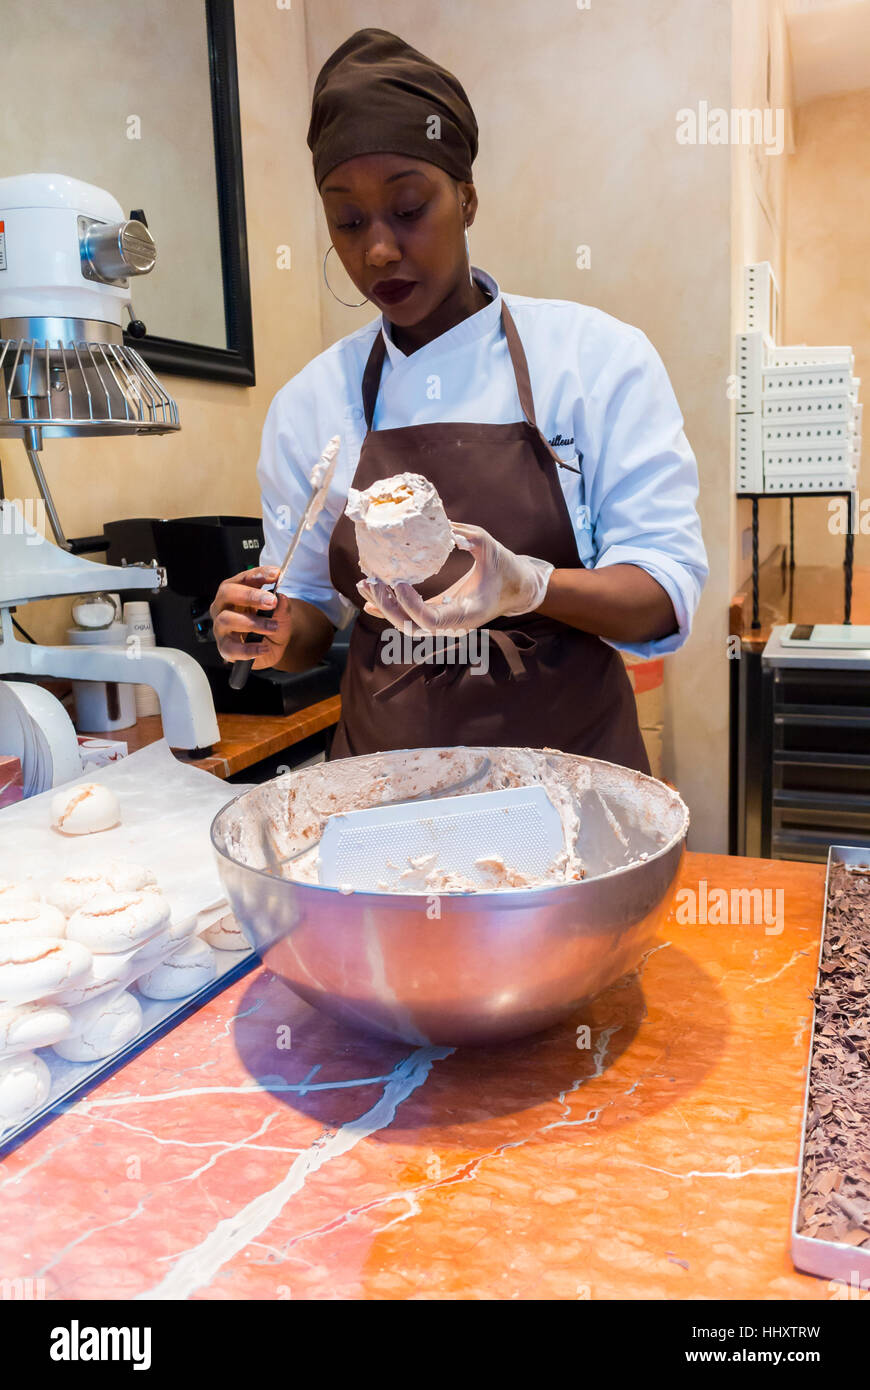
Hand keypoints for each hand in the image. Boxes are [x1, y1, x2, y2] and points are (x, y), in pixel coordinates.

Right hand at [209, 566, 292, 667]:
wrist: (273, 645)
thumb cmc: (271, 622)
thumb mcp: (281, 612)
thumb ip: (281, 605)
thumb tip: (280, 598)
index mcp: (235, 592)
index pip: (242, 578)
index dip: (258, 574)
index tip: (276, 574)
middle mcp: (223, 607)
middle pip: (227, 593)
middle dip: (250, 595)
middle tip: (271, 601)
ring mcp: (221, 627)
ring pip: (227, 619)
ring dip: (253, 623)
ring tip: (273, 627)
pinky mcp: (225, 648)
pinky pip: (231, 648)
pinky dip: (249, 649)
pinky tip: (264, 647)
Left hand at [357, 522, 553, 634]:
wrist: (517, 589)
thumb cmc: (506, 568)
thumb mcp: (488, 547)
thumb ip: (465, 536)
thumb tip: (439, 525)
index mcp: (467, 613)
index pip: (431, 620)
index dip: (410, 605)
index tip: (399, 582)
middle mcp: (453, 625)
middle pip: (412, 627)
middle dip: (388, 607)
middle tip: (373, 582)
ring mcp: (445, 625)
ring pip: (407, 626)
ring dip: (384, 608)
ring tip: (366, 585)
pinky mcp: (439, 616)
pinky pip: (411, 618)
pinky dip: (390, 609)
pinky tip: (370, 600)